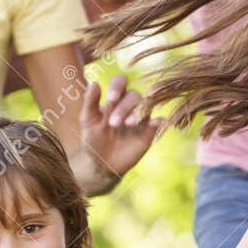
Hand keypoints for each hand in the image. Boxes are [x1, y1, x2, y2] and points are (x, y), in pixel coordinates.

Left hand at [78, 74, 156, 189]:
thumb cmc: (93, 139)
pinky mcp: (149, 132)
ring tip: (127, 124)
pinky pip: (159, 122)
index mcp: (115, 99)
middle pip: (134, 95)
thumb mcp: (87, 121)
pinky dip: (159, 121)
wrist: (102, 164)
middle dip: (124, 107)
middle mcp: (130, 105)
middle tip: (113, 123)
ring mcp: (141, 118)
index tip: (111, 98)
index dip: (118, 86)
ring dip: (138, 112)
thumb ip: (90, 102)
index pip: (121, 82)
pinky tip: (152, 124)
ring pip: (147, 105)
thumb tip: (94, 82)